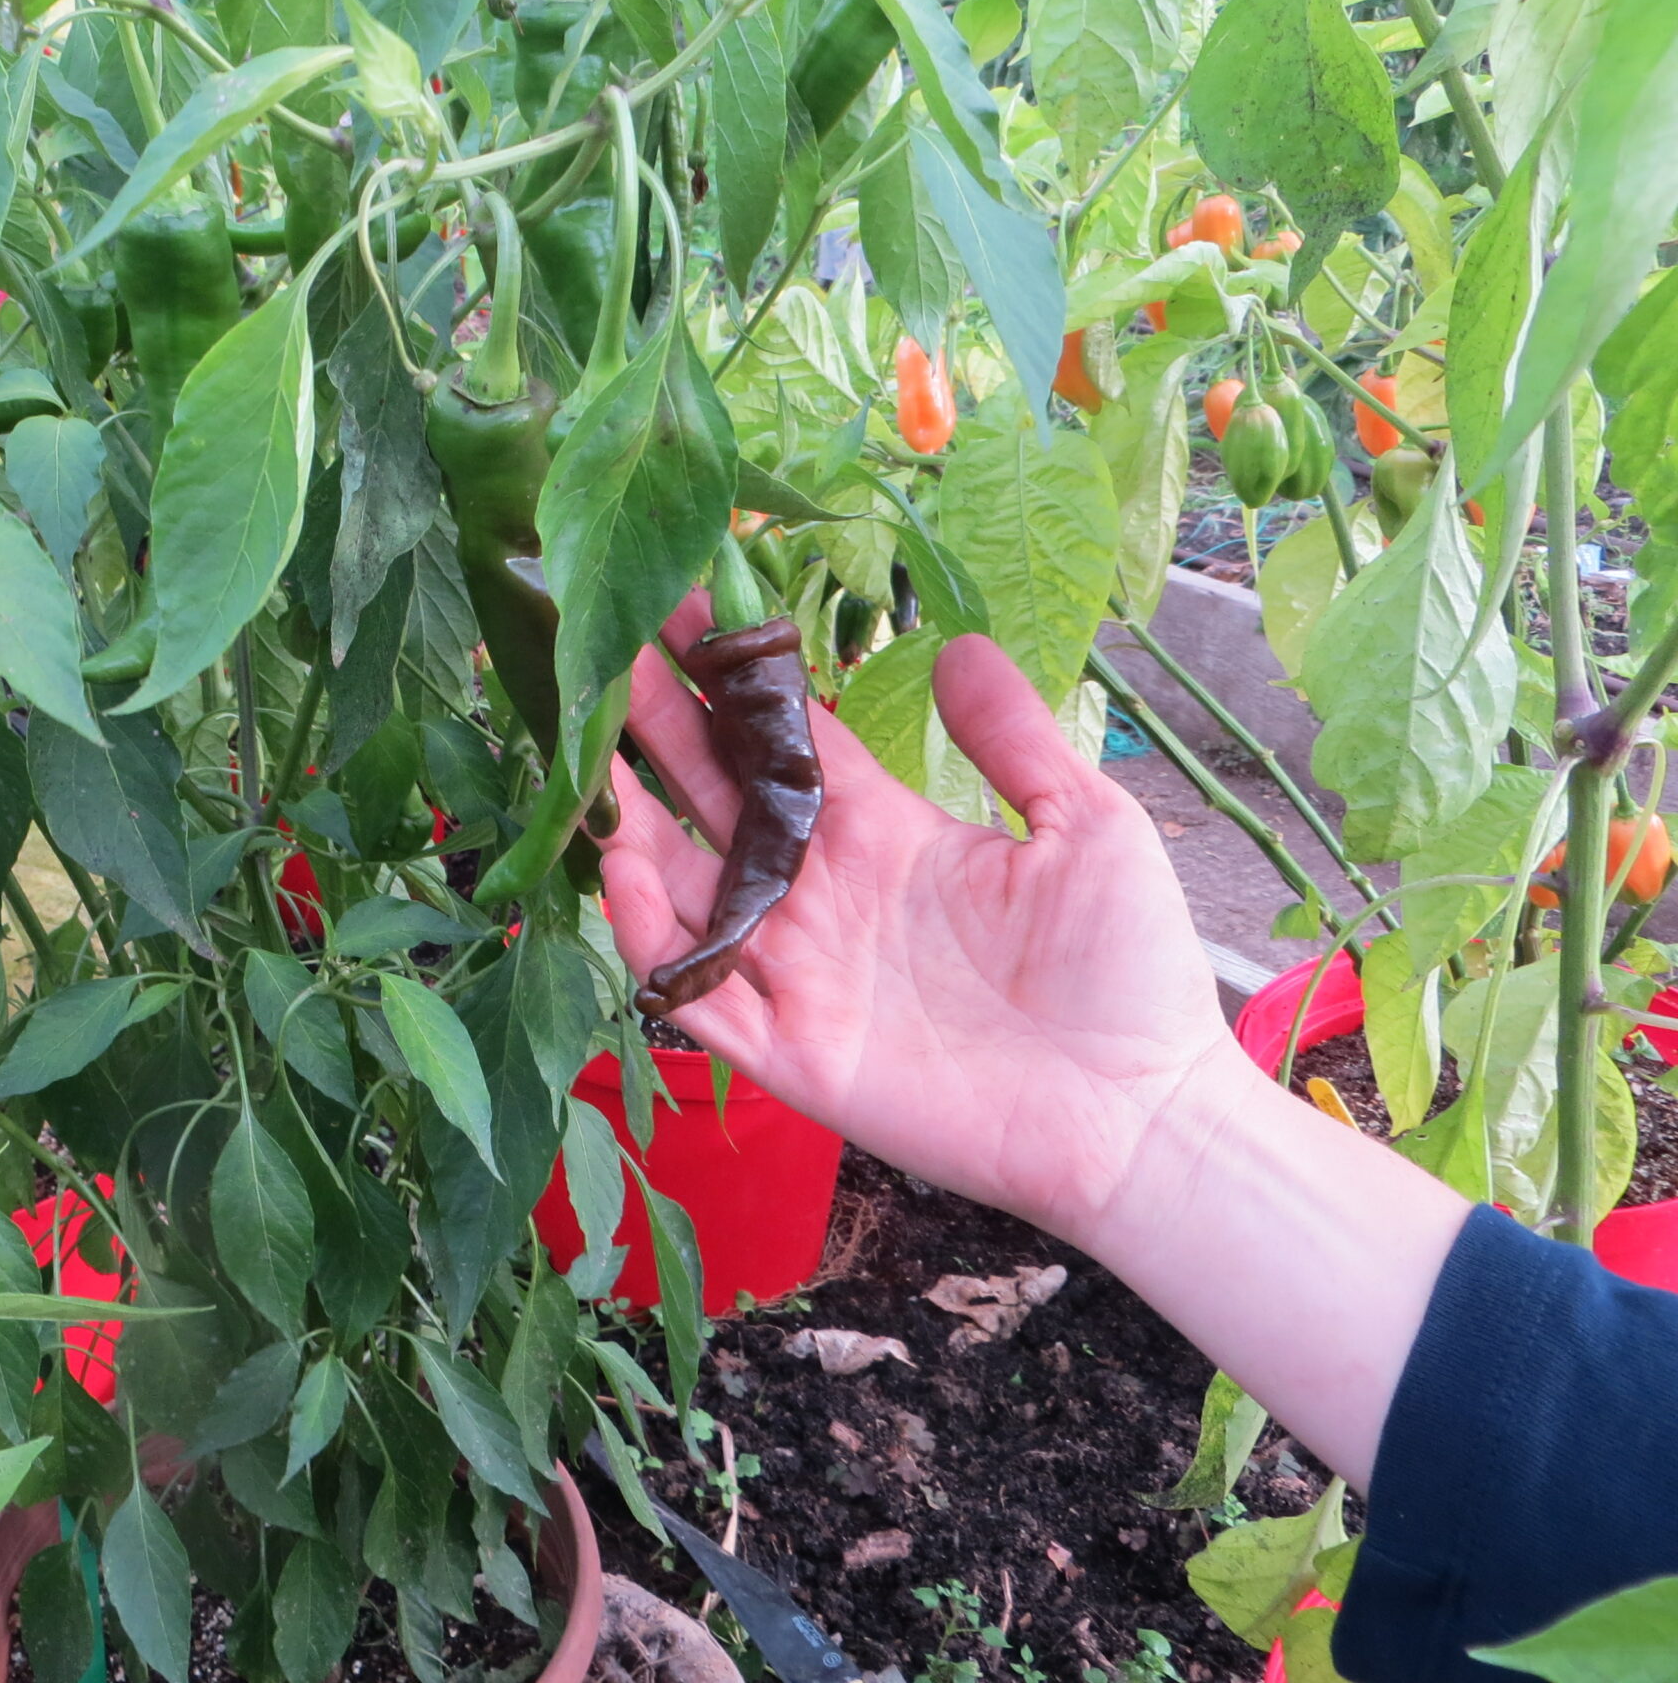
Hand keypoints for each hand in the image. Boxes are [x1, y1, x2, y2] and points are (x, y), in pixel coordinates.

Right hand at [596, 596, 1251, 1247]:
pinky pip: (696, 992)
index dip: (731, 678)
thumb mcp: (1083, 826)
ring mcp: (801, 974)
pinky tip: (624, 875)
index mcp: (882, 832)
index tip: (678, 607)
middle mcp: (824, 894)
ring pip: (684, 889)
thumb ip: (1013, 737)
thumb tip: (959, 642)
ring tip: (584, 759)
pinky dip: (648, 938)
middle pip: (715, 798)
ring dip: (631, 825)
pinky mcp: (792, 1051)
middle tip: (601, 655)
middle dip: (657, 728)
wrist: (1139, 1115)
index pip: (782, 740)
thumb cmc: (1124, 971)